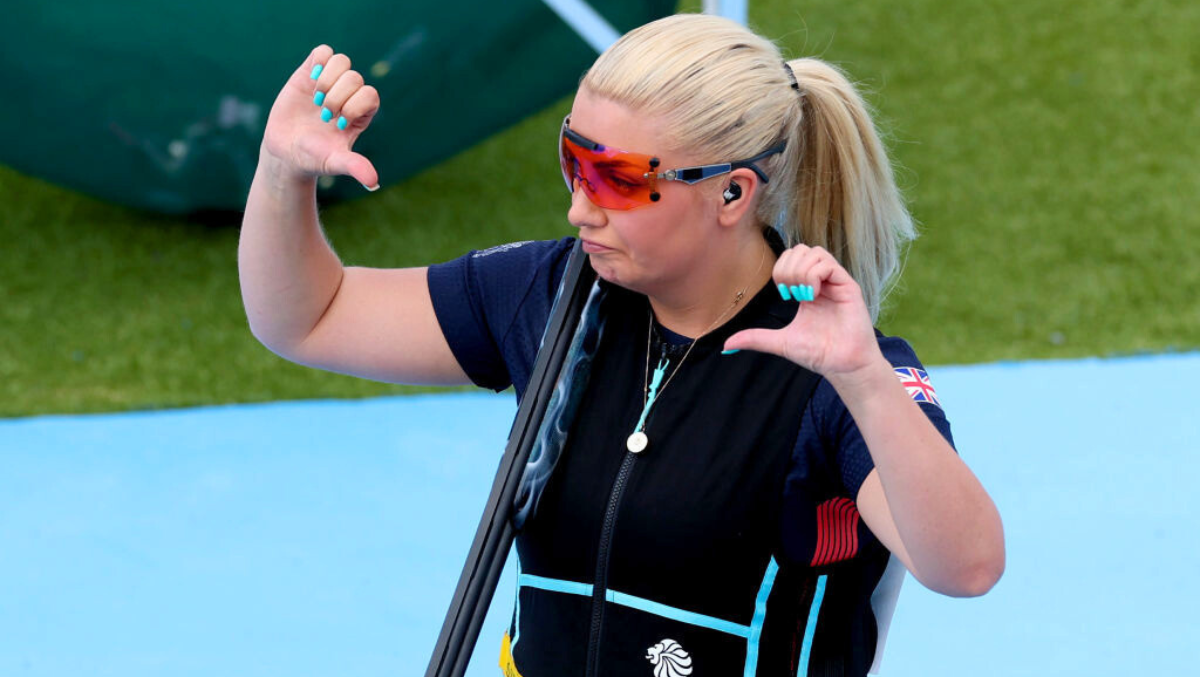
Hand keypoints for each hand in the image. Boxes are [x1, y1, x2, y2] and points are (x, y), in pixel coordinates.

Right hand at [260, 45, 379, 188]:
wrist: (286, 152)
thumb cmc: (313, 159)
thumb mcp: (333, 163)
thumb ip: (353, 167)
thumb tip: (373, 183)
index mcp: (360, 113)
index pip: (370, 95)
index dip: (354, 105)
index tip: (338, 124)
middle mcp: (348, 95)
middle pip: (355, 78)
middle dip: (337, 96)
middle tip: (323, 115)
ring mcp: (330, 83)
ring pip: (342, 61)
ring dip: (327, 78)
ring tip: (315, 98)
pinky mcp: (309, 73)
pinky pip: (323, 52)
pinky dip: (318, 61)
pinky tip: (309, 80)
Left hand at [724, 245, 883, 377]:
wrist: (842, 366)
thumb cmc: (818, 353)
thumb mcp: (780, 342)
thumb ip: (756, 338)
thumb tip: (726, 345)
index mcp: (808, 289)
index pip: (791, 258)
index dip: (781, 269)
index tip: (783, 295)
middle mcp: (822, 282)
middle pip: (801, 249)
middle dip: (788, 267)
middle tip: (789, 293)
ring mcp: (836, 283)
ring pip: (815, 252)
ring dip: (800, 271)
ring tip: (801, 295)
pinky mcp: (848, 287)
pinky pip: (828, 264)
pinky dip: (813, 275)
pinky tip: (811, 295)